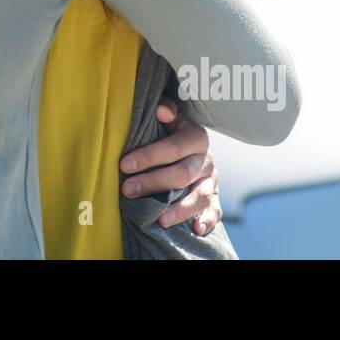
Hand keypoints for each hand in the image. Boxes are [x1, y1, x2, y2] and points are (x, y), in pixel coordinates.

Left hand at [118, 96, 222, 236]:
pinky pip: (215, 211)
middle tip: (127, 190)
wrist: (191, 146)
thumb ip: (166, 109)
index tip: (124, 165)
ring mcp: (212, 181)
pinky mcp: (214, 198)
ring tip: (159, 219)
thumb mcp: (170, 116)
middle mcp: (206, 160)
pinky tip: (195, 231)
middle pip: (182, 174)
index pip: (173, 148)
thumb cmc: (170, 131)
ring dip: (179, 210)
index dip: (148, 156)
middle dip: (153, 183)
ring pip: (200, 197)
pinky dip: (207, 221)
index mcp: (196, 137)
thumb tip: (162, 110)